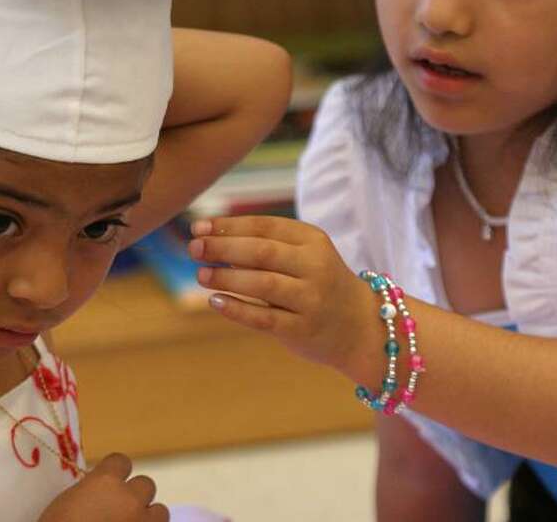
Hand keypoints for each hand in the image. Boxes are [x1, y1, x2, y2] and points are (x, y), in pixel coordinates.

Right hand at [39, 453, 168, 521]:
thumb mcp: (65, 504)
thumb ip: (90, 494)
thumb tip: (99, 497)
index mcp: (105, 483)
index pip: (120, 462)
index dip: (115, 474)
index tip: (107, 485)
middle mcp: (129, 499)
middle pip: (145, 485)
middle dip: (134, 497)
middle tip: (119, 513)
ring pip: (160, 512)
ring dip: (147, 518)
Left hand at [189, 216, 385, 381]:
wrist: (362, 326)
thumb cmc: (321, 283)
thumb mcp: (306, 255)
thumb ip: (268, 245)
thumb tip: (213, 239)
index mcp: (314, 241)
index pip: (265, 226)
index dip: (229, 225)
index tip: (199, 226)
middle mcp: (315, 267)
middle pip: (262, 252)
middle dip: (222, 248)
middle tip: (194, 248)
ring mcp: (311, 299)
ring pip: (262, 284)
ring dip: (227, 279)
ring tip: (201, 274)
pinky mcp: (303, 329)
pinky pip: (264, 318)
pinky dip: (237, 309)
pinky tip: (215, 301)